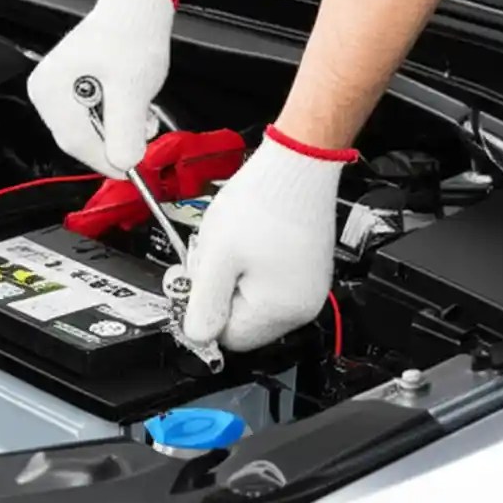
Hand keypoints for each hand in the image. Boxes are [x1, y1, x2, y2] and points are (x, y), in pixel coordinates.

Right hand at [27, 0, 175, 177]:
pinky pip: (90, 120)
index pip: (76, 142)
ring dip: (117, 131)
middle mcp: (47, 93)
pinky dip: (114, 121)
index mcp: (51, 90)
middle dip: (113, 142)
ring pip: (87, 132)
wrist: (136, 12)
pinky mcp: (71, 93)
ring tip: (139, 110)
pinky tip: (129, 105)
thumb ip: (125, 129)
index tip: (131, 168)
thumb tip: (124, 161)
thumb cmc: (131, 37)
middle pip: (79, 139)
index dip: (107, 159)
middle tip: (141, 132)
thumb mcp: (132, 89)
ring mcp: (57, 93)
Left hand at [182, 127, 355, 351]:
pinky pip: (268, 283)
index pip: (229, 338)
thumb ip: (203, 304)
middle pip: (242, 322)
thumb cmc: (262, 203)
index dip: (205, 312)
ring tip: (231, 246)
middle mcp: (301, 306)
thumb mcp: (216, 257)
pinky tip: (246, 242)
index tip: (195, 285)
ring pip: (252, 302)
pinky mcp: (306, 270)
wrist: (296, 164)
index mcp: (281, 311)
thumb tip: (196, 336)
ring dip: (232, 279)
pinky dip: (249, 267)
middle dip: (219, 294)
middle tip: (210, 259)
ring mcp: (307, 288)